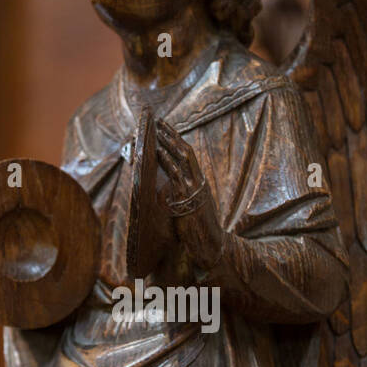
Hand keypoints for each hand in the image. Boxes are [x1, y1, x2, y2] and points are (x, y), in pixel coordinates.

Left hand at [155, 120, 222, 268]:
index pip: (188, 155)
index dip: (176, 140)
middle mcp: (198, 181)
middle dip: (171, 135)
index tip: (165, 127)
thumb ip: (181, 195)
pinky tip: (157, 152)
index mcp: (200, 182)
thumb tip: (166, 189)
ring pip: (181, 159)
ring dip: (167, 144)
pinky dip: (166, 161)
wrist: (211, 244)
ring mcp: (194, 188)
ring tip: (155, 132)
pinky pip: (176, 175)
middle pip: (185, 151)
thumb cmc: (199, 229)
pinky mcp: (187, 197)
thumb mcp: (191, 207)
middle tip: (158, 122)